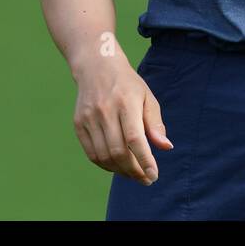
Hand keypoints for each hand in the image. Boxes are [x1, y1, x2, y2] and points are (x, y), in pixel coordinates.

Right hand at [72, 54, 173, 184]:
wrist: (97, 67)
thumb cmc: (128, 85)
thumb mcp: (147, 98)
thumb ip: (155, 124)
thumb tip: (166, 148)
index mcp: (126, 103)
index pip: (135, 139)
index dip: (144, 160)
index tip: (153, 175)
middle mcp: (105, 111)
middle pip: (118, 151)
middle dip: (134, 170)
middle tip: (146, 178)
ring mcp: (89, 118)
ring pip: (104, 156)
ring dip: (120, 171)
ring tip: (133, 174)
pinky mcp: (78, 124)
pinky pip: (91, 153)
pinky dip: (105, 165)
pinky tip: (117, 167)